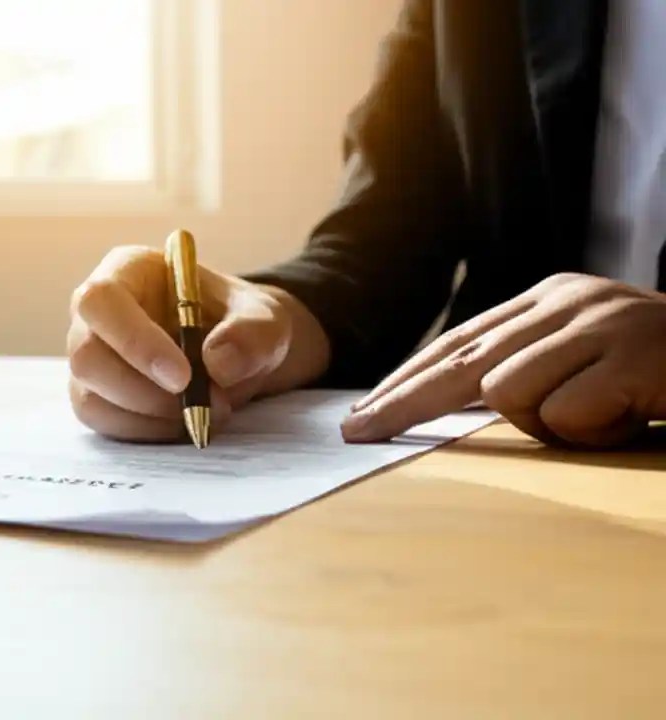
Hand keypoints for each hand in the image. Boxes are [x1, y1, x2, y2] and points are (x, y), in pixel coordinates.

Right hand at [67, 245, 328, 441]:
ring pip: (90, 397)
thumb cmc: (241, 322)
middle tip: (204, 405)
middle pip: (86, 356)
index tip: (182, 376)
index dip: (133, 340)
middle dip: (145, 392)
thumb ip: (252, 333)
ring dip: (150, 417)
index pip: (102, 300)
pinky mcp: (97, 396)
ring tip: (204, 413)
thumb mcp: (265, 318)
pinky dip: (145, 432)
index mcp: (128, 271)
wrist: (239, 354)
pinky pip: (103, 422)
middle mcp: (97, 314)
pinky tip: (181, 422)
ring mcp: (91, 357)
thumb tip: (218, 362)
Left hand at [342, 273, 665, 446]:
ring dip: (550, 426)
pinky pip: (564, 415)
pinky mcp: (631, 354)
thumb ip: (525, 369)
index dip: (402, 382)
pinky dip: (592, 432)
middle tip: (354, 436)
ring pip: (508, 394)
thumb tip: (442, 401)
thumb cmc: (657, 373)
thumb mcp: (583, 360)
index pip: (455, 344)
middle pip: (457, 364)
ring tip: (607, 415)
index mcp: (546, 299)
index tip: (359, 417)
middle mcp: (566, 302)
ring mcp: (600, 324)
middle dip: (400, 404)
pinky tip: (631, 416)